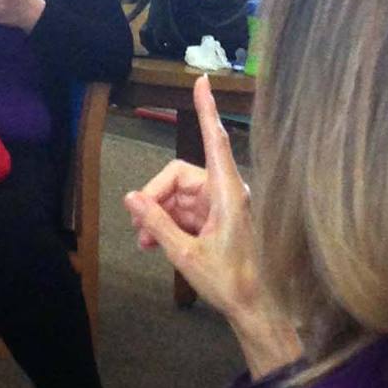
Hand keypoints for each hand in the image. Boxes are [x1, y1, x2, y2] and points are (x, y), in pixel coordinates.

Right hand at [125, 76, 302, 377]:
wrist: (256, 308)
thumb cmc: (230, 282)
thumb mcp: (186, 254)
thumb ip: (157, 224)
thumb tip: (131, 197)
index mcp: (228, 192)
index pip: (214, 139)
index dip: (206, 109)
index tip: (202, 80)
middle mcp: (228, 193)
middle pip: (180, 177)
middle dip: (154, 198)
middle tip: (137, 228)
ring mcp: (224, 207)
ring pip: (180, 197)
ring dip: (158, 215)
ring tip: (144, 243)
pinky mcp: (220, 221)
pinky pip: (188, 212)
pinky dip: (169, 224)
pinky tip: (155, 244)